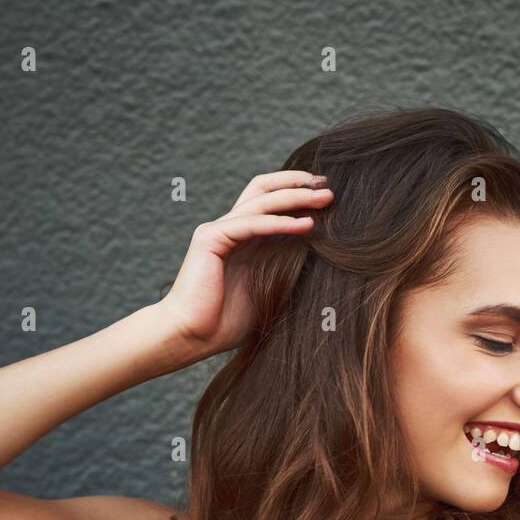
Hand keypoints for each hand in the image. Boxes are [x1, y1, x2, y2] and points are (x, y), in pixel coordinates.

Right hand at [156, 170, 333, 361]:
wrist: (190, 336)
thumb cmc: (225, 323)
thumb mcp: (267, 290)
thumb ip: (285, 269)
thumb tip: (322, 260)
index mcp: (241, 238)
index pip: (268, 200)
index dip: (296, 191)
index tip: (324, 194)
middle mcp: (229, 228)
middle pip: (264, 189)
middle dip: (298, 183)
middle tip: (328, 186)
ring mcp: (218, 230)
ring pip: (261, 202)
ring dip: (295, 197)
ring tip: (324, 198)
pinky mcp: (211, 239)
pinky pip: (251, 224)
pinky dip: (280, 223)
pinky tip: (306, 225)